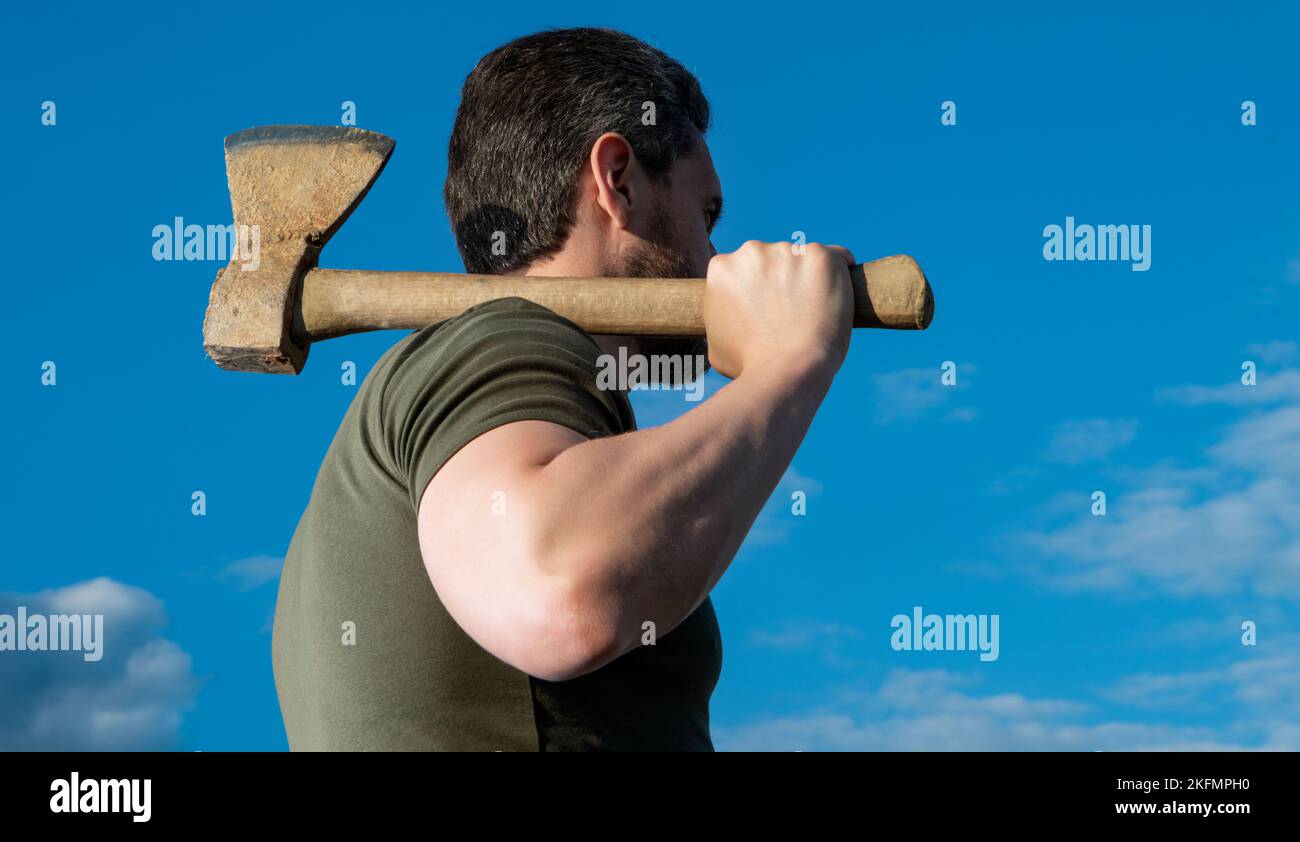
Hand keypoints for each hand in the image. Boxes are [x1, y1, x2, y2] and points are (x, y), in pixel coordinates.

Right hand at [702, 240, 853, 378]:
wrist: (787, 370)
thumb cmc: (750, 365)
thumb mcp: (716, 340)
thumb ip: (721, 317)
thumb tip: (731, 317)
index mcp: (723, 268)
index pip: (743, 269)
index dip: (756, 290)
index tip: (767, 309)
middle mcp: (751, 251)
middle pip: (773, 260)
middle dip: (781, 280)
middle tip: (791, 314)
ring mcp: (788, 251)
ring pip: (803, 259)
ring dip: (808, 279)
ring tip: (813, 314)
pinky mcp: (821, 256)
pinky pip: (838, 257)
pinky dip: (840, 274)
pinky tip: (838, 296)